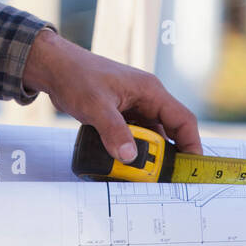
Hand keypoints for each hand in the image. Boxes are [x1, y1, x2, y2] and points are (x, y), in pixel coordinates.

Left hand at [22, 28, 201, 160]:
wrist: (54, 67)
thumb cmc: (76, 76)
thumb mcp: (96, 106)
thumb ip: (114, 132)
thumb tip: (130, 156)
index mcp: (150, 91)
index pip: (182, 119)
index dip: (191, 144)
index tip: (191, 167)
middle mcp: (145, 99)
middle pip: (167, 131)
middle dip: (165, 156)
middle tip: (159, 178)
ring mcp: (132, 106)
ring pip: (149, 136)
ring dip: (146, 154)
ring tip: (139, 174)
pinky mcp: (119, 114)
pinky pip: (133, 135)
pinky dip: (131, 149)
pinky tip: (123, 163)